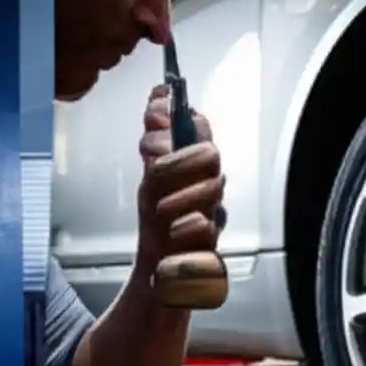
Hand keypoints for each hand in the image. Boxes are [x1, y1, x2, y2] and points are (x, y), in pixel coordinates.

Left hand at [136, 83, 223, 267]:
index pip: (198, 126)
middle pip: (210, 154)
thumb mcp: (152, 175)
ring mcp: (213, 214)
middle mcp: (209, 185)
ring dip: (180, 195)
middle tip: (155, 169)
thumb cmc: (160, 219)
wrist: (158, 268)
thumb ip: (157, 140)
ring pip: (211, 189)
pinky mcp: (211, 247)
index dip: (176, 115)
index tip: (154, 115)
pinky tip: (175, 231)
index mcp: (195, 164)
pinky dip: (189, 227)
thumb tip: (159, 97)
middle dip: (180, 157)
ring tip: (160, 209)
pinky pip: (206, 229)